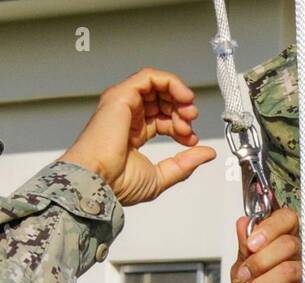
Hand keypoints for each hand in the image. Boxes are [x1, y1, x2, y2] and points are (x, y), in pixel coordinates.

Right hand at [60, 68, 215, 205]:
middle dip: (182, 111)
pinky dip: (171, 82)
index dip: (180, 127)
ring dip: (179, 96)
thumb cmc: (116, 183)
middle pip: (161, 102)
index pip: (162, 121)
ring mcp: (123, 104)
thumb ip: (185, 164)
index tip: (191, 140)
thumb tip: (207, 153)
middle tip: (190, 124)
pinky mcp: (122, 95)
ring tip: (189, 112)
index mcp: (132, 135)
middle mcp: (127, 117)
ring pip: (157, 86)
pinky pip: (150, 77)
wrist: (97, 180)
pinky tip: (184, 97)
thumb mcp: (161, 176)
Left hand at [231, 207, 304, 282]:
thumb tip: (242, 222)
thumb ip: (244, 251)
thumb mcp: (243, 276)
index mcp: (287, 244)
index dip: (269, 227)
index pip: (287, 218)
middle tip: (243, 277)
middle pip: (288, 243)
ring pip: (288, 271)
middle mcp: (304, 257)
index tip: (250, 244)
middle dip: (259, 262)